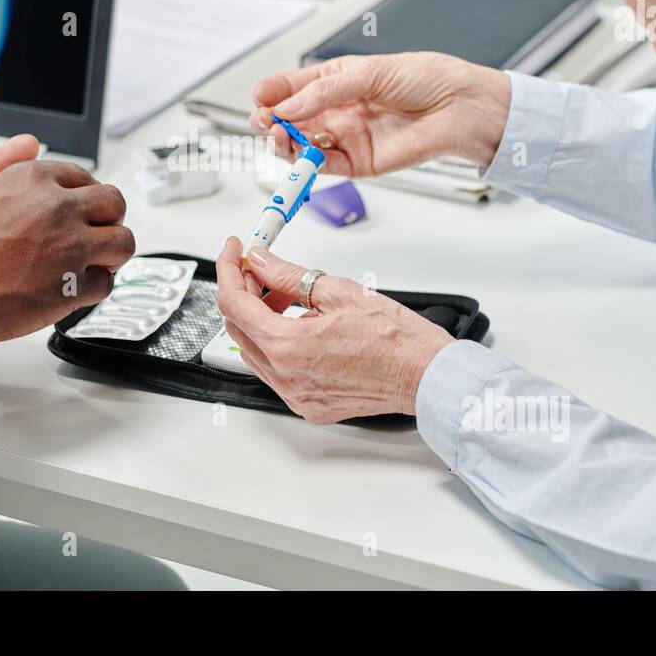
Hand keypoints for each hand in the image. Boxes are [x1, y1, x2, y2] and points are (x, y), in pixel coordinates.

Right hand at [0, 160, 134, 368]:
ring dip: (111, 253)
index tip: (84, 207)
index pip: (83, 176)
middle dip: (108, 219)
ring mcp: (71, 247)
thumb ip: (7, 168)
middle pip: (113, 202)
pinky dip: (92, 289)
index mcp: (34, 181)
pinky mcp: (74, 286)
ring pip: (123, 241)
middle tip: (98, 232)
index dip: (86, 195)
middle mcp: (58, 209)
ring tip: (96, 261)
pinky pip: (106, 283)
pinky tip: (74, 289)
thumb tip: (28, 147)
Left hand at [214, 237, 451, 422]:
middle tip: (263, 269)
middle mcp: (286, 377)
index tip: (236, 250)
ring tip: (287, 296)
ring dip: (260, 319)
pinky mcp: (309, 405)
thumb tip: (261, 261)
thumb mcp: (337, 291)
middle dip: (245, 292)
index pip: (235, 303)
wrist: (425, 375)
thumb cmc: (396, 339)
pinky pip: (276, 372)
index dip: (229, 269)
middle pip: (239, 328)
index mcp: (288, 347)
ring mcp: (296, 395)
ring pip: (255, 351)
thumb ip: (287, 275)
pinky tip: (300, 325)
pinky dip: (277, 344)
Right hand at [249, 53, 511, 175]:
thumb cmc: (425, 79)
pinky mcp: (358, 162)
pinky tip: (300, 152)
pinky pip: (323, 165)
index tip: (261, 97)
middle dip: (271, 120)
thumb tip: (288, 105)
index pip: (293, 87)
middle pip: (290, 119)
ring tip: (278, 136)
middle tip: (264, 121)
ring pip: (301, 144)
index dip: (273, 93)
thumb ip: (325, 91)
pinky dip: (307, 162)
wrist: (459, 107)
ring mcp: (346, 137)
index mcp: (337, 80)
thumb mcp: (369, 72)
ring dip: (284, 142)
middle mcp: (337, 109)